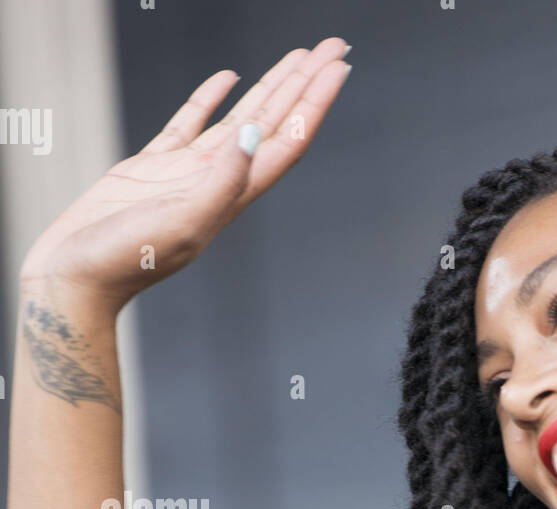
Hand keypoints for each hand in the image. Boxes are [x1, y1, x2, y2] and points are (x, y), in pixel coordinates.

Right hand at [19, 37, 351, 307]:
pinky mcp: (154, 167)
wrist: (78, 277)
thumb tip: (255, 133)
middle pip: (275, 122)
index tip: (340, 67)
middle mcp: (219, 180)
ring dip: (272, 86)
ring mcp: (188, 172)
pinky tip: (229, 78)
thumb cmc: (127, 261)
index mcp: (233, 194)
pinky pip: (193, 123)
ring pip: (242, 117)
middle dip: (306, 83)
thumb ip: (222, 180)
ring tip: (300, 56)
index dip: (315, 102)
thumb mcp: (184, 222)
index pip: (287, 138)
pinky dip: (212, 98)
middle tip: (334, 46)